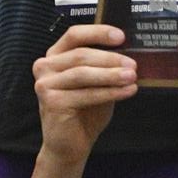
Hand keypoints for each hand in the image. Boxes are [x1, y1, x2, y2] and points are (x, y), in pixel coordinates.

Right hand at [33, 23, 136, 163]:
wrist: (70, 145)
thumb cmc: (85, 112)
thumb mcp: (98, 84)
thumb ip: (106, 68)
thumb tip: (130, 55)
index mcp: (55, 56)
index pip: (74, 35)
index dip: (98, 32)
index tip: (121, 37)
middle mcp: (45, 67)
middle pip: (81, 55)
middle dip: (110, 59)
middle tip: (133, 64)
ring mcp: (45, 84)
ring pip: (83, 73)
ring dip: (111, 75)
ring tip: (132, 77)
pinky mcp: (51, 102)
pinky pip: (86, 94)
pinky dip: (110, 92)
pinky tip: (128, 91)